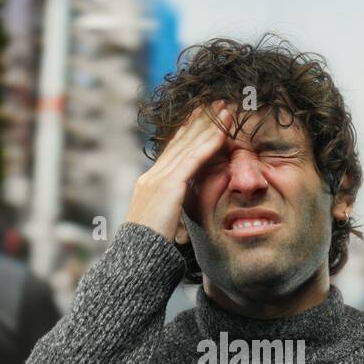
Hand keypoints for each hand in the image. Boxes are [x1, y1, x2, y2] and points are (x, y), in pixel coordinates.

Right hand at [124, 100, 233, 241]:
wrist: (137, 260)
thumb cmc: (150, 252)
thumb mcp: (162, 228)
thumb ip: (172, 218)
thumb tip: (180, 226)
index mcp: (150, 184)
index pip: (173, 151)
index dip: (188, 132)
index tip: (202, 117)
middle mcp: (152, 176)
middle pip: (180, 141)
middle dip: (199, 121)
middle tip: (216, 103)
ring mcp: (159, 179)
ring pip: (188, 145)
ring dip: (209, 125)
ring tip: (226, 109)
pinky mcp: (168, 186)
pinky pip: (193, 159)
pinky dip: (209, 143)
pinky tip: (223, 132)